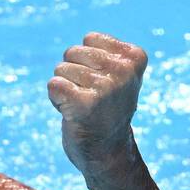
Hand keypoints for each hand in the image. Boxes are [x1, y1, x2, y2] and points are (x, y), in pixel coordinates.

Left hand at [47, 32, 147, 170]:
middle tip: (89, 97)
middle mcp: (124, 70)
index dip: (86, 61)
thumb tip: (88, 38)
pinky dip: (56, 99)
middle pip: (72, 52)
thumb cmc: (106, 108)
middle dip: (72, 74)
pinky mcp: (85, 103)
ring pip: (61, 70)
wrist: (107, 150)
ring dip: (65, 89)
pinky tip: (72, 113)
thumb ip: (106, 52)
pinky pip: (54, 85)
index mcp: (135, 57)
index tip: (100, 84)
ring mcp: (106, 87)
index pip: (89, 39)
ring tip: (82, 106)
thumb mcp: (118, 74)